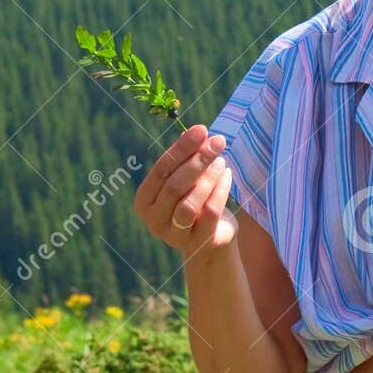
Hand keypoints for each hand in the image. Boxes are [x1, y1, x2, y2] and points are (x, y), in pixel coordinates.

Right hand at [135, 123, 236, 256]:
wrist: (211, 239)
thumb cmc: (196, 200)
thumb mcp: (188, 179)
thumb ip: (188, 158)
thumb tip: (199, 132)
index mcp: (144, 200)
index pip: (161, 170)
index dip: (181, 148)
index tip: (201, 130)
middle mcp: (153, 219)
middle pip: (174, 186)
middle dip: (198, 160)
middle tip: (218, 142)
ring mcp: (174, 235)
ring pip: (189, 203)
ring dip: (208, 178)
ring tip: (221, 161)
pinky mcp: (197, 243)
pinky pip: (210, 213)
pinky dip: (221, 191)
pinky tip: (227, 175)